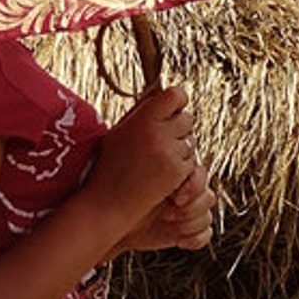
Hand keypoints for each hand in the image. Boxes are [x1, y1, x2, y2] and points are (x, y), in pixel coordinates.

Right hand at [85, 84, 196, 231]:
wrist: (107, 203)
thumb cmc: (110, 166)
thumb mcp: (120, 132)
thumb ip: (143, 113)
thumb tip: (163, 95)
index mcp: (143, 118)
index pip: (176, 95)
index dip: (178, 100)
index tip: (172, 109)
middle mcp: (158, 132)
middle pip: (188, 120)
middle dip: (179, 129)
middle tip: (162, 140)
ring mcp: (169, 153)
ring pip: (191, 143)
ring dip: (180, 151)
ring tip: (156, 162)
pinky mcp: (177, 172)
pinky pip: (192, 163)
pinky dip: (181, 169)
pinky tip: (161, 175)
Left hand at [110, 159, 216, 254]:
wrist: (107, 220)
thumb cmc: (117, 191)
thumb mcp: (135, 171)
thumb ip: (154, 155)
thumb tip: (168, 141)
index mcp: (176, 173)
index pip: (201, 176)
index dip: (192, 187)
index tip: (173, 196)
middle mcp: (184, 191)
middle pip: (208, 197)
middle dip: (190, 208)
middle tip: (167, 213)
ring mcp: (186, 212)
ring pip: (206, 216)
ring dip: (190, 223)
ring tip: (167, 222)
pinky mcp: (185, 232)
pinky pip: (205, 235)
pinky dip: (195, 238)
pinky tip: (179, 239)